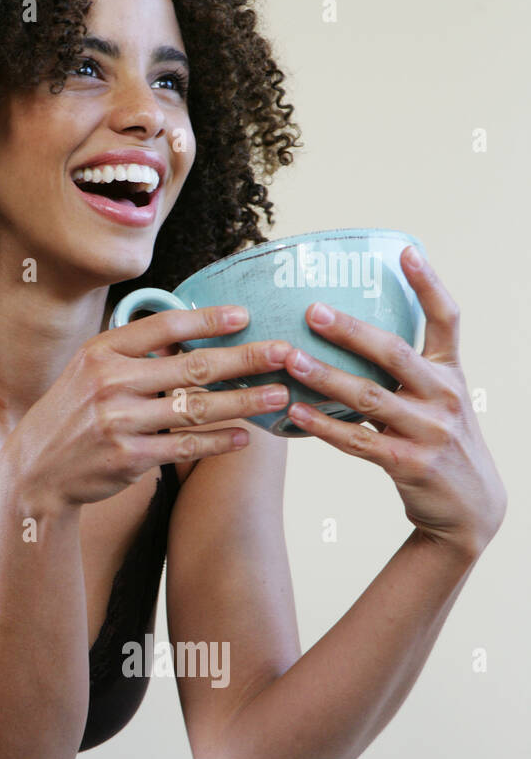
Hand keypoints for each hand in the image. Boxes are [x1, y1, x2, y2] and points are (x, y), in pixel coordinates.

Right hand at [0, 304, 294, 513]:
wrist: (35, 468)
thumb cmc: (71, 413)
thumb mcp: (88, 371)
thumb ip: (132, 353)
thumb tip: (188, 334)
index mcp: (101, 352)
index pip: (164, 327)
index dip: (208, 320)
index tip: (245, 316)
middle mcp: (110, 383)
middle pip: (192, 366)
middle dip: (245, 358)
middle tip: (284, 352)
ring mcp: (120, 422)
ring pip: (197, 408)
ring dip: (244, 401)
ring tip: (278, 394)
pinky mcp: (129, 457)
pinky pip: (186, 446)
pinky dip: (219, 441)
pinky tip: (244, 437)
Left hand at [280, 246, 506, 555]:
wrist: (469, 508)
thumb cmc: (437, 442)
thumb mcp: (436, 400)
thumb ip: (404, 372)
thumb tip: (347, 335)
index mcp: (450, 373)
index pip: (446, 319)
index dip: (428, 284)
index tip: (404, 251)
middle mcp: (445, 396)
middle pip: (394, 353)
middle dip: (350, 331)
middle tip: (311, 311)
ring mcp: (429, 432)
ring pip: (368, 398)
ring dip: (325, 377)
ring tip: (289, 359)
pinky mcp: (408, 464)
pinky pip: (357, 441)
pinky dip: (324, 426)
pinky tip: (294, 412)